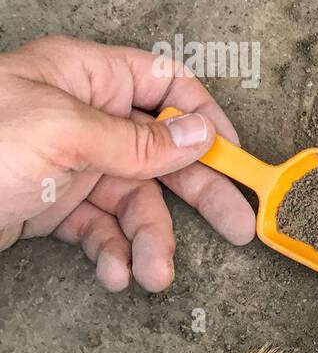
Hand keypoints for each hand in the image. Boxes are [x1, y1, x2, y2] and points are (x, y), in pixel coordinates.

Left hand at [0, 35, 255, 290]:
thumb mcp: (63, 135)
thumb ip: (137, 140)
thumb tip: (199, 134)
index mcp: (84, 77)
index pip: (165, 84)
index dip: (204, 118)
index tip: (235, 158)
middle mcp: (80, 117)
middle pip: (160, 152)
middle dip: (197, 193)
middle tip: (237, 228)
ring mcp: (64, 163)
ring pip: (132, 200)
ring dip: (148, 240)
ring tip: (152, 275)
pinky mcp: (46, 206)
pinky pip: (97, 230)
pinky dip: (111, 253)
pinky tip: (113, 273)